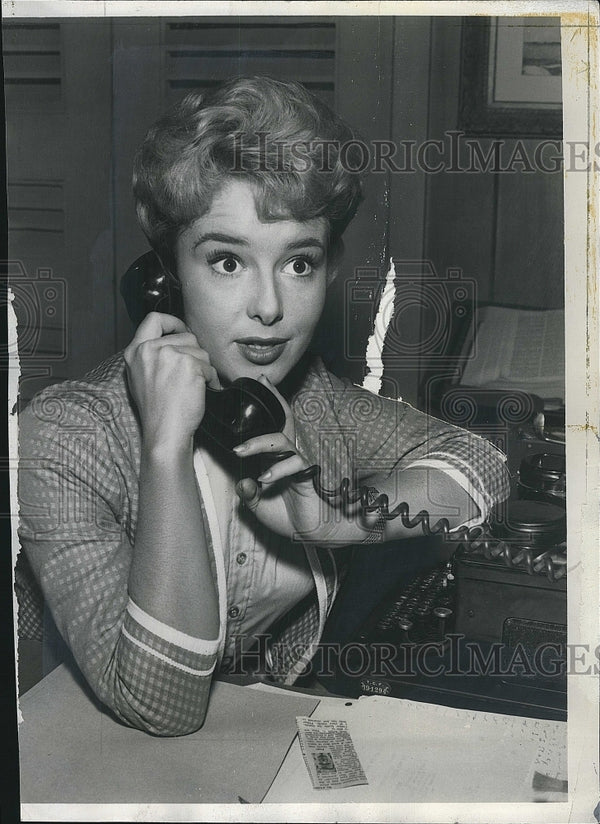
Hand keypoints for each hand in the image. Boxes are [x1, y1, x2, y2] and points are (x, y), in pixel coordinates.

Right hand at [124, 312, 219, 448]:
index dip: (172, 322)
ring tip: (191, 386)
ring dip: (203, 368)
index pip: (153, 319)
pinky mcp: (188, 364)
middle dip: (194, 354)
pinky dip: (210, 378)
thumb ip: (152, 355)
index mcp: (135, 351)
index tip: (182, 330)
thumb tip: (174, 341)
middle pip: (186, 336)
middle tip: (190, 374)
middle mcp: (149, 349)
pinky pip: (208, 365)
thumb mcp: (141, 376)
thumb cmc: (157, 410)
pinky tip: (200, 390)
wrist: (165, 431)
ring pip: (200, 350)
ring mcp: (169, 355)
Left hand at [233, 376, 358, 543]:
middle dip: (271, 402)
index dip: (269, 403)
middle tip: (257, 387)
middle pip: (283, 420)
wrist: (310, 535)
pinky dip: (277, 470)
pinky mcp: (308, 475)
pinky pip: (295, 464)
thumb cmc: (287, 517)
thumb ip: (248, 493)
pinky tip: (264, 478)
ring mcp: (299, 463)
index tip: (261, 381)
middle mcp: (289, 455)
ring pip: (282, 441)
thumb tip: (243, 481)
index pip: (273, 424)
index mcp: (277, 457)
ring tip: (241, 451)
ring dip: (259, 443)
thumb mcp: (258, 506)